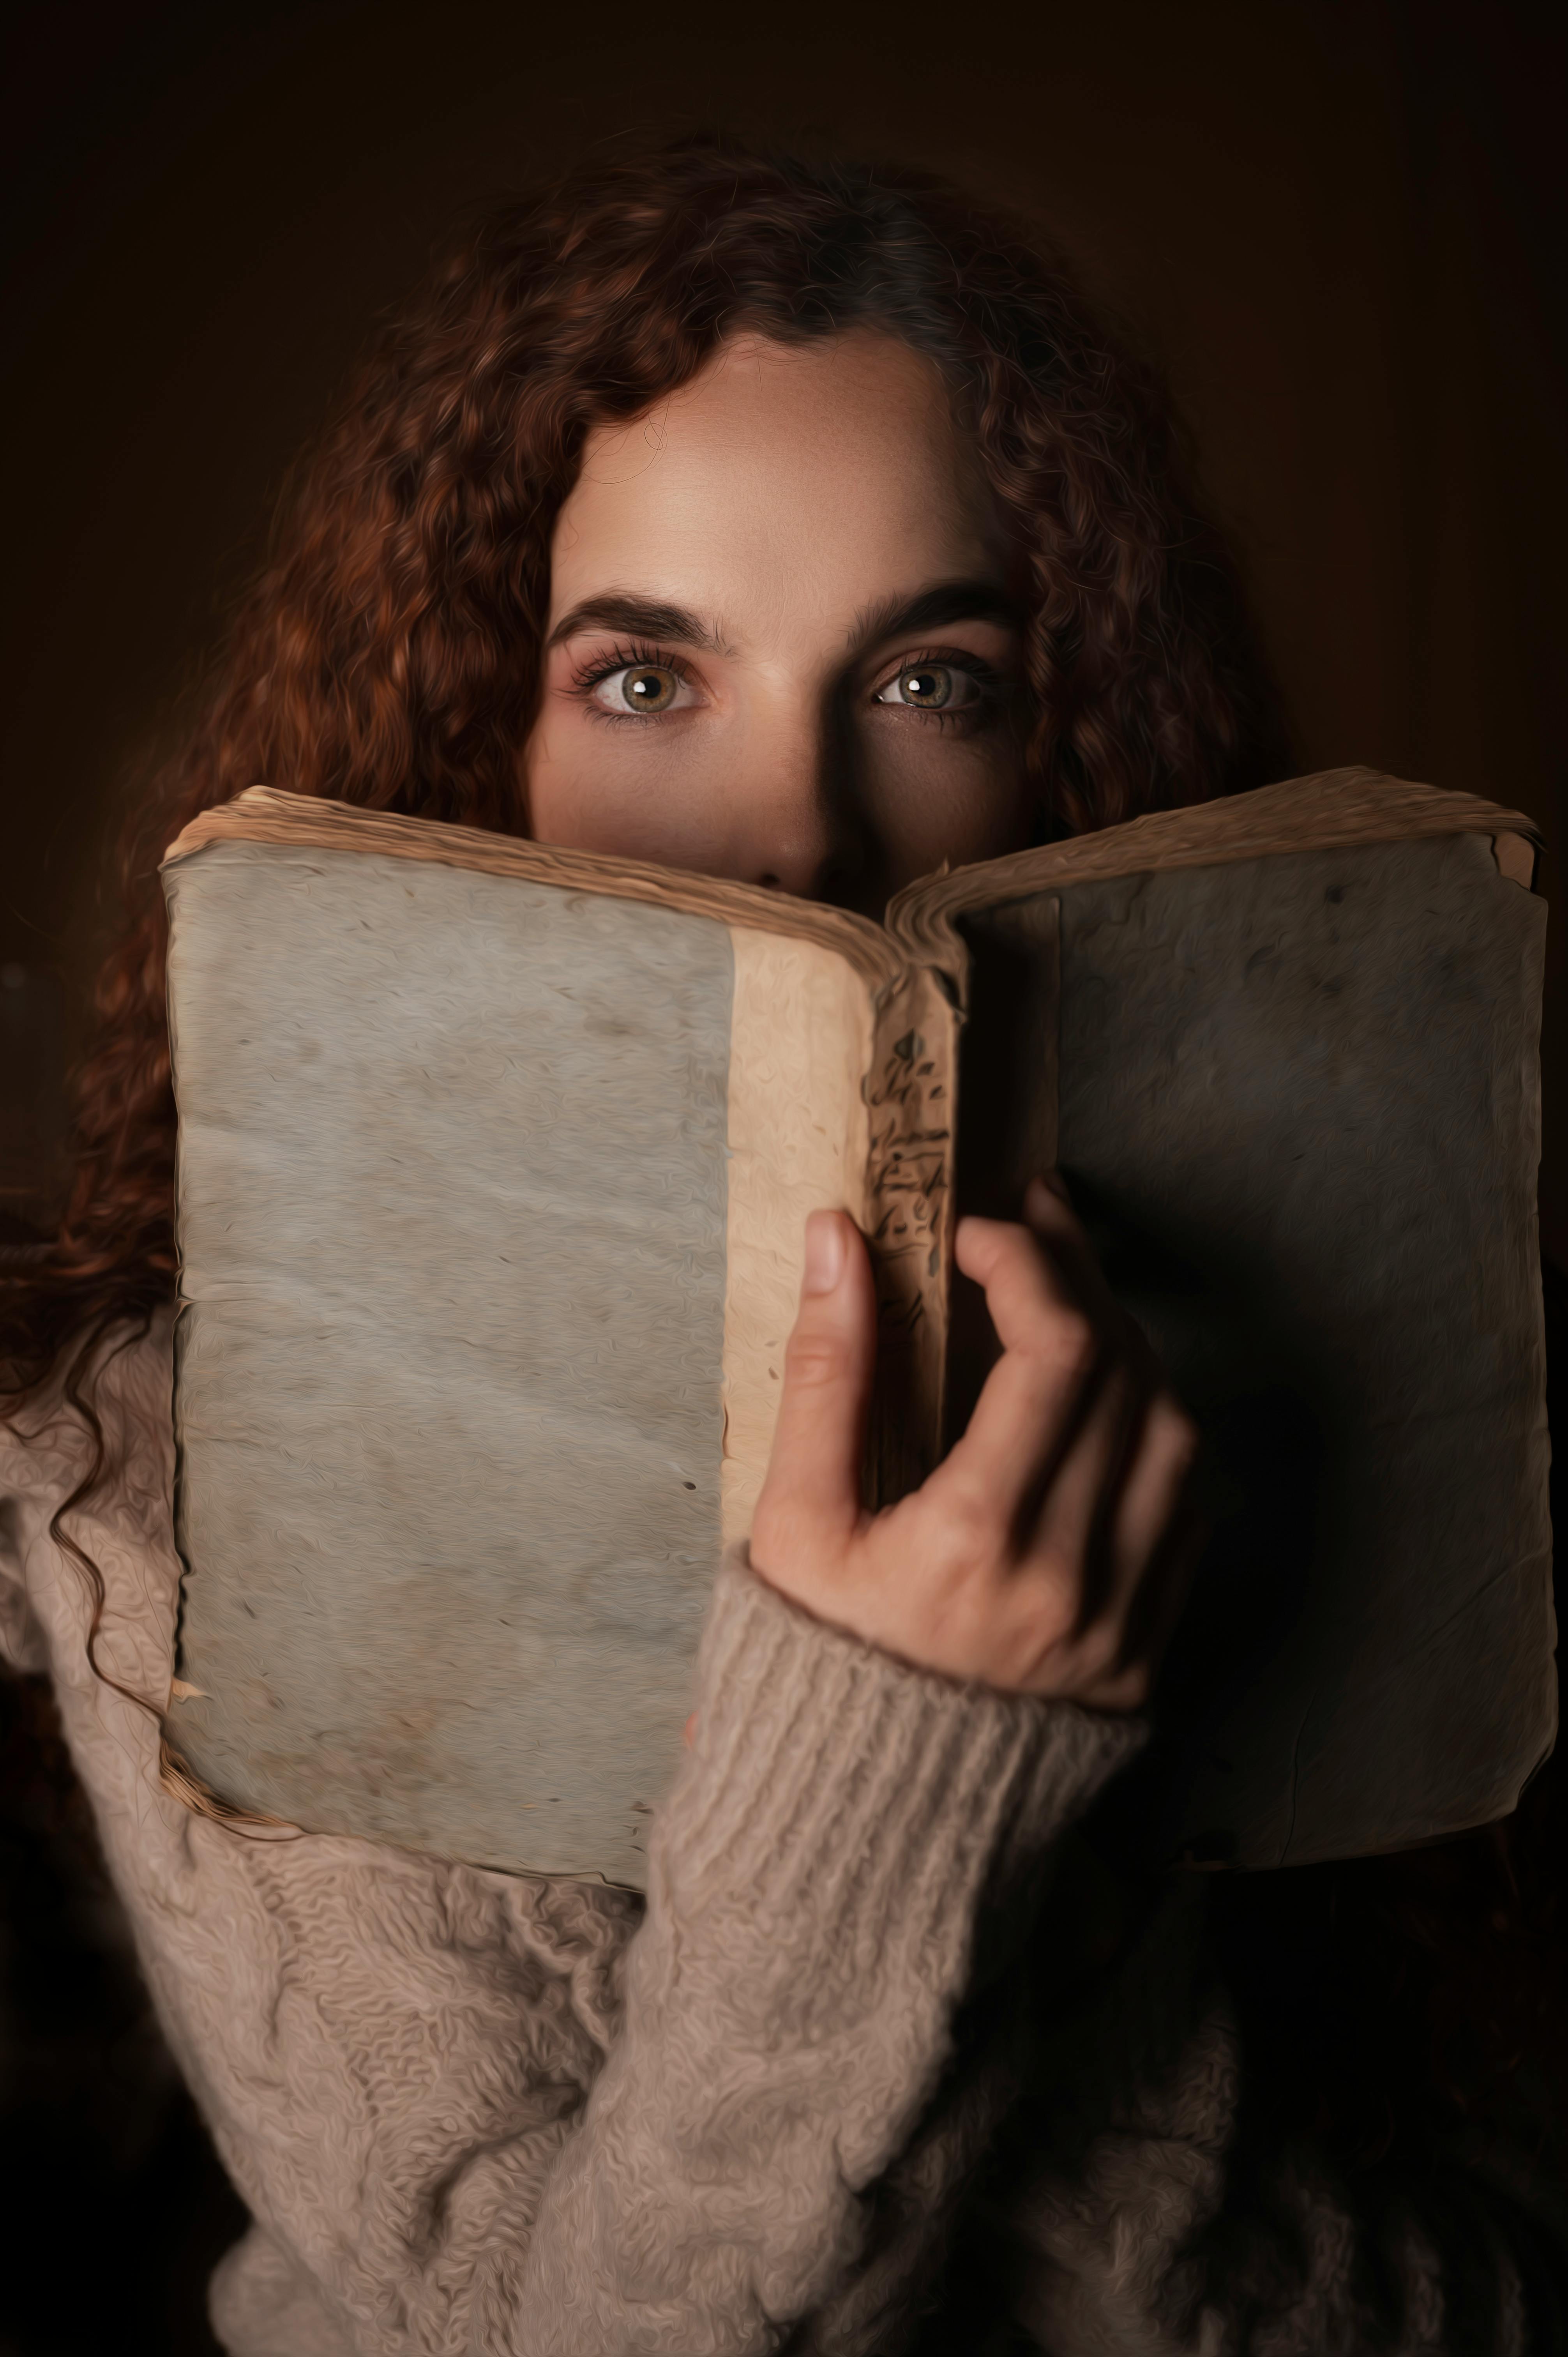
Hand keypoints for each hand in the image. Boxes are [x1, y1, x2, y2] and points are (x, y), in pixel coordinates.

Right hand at [748, 1176, 1199, 1708]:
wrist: (864, 1828)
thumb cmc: (812, 1671)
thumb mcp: (792, 1524)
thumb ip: (826, 1374)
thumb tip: (838, 1240)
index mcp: (977, 1540)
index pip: (1057, 1348)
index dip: (1027, 1262)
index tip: (976, 1232)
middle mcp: (1070, 1576)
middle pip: (1127, 1373)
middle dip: (1081, 1276)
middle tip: (1034, 1225)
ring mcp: (1121, 1619)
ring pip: (1175, 1436)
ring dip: (1129, 1351)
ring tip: (1069, 1307)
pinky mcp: (1144, 1651)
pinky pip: (1185, 1512)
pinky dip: (1154, 1436)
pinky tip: (1103, 1406)